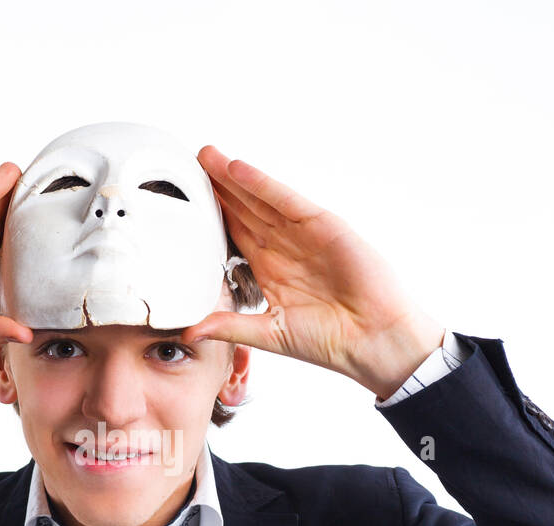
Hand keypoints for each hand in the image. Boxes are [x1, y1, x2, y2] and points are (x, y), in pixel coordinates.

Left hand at [186, 146, 445, 400]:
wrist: (372, 342)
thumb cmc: (330, 341)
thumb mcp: (268, 334)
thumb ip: (229, 327)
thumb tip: (190, 332)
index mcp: (271, 272)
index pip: (234, 236)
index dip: (210, 218)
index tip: (182, 203)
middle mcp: (285, 249)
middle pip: (244, 211)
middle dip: (216, 188)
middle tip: (188, 163)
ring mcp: (303, 235)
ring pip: (260, 199)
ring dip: (233, 178)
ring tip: (206, 156)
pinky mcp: (323, 226)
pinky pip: (286, 200)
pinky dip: (262, 184)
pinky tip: (238, 170)